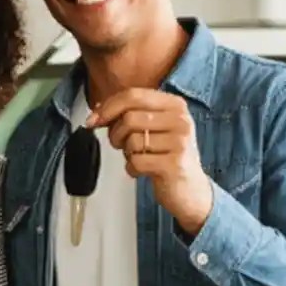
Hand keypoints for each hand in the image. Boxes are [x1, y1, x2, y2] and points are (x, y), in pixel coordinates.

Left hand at [87, 88, 212, 234]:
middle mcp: (180, 120)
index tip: (94, 120)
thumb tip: (97, 111)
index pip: (133, 95)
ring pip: (132, 141)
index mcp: (175, 105)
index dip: (108, 107)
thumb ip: (129, 114)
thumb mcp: (154, 128)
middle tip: (120, 144)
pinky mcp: (174, 164)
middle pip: (129, 118)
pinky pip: (136, 162)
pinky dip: (132, 168)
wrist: (191, 189)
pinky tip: (143, 170)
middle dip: (116, 134)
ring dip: (126, 153)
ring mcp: (180, 142)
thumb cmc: (168, 156)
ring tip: (138, 157)